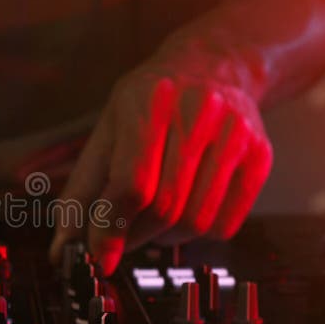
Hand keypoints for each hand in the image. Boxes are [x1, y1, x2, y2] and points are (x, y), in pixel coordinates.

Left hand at [50, 62, 272, 273]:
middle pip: (165, 206)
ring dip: (165, 239)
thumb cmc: (150, 103)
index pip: (132, 183)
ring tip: (151, 224)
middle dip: (135, 237)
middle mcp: (198, 112)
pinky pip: (225, 224)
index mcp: (148, 101)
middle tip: (121, 241)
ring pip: (196, 221)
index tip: (99, 257)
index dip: (112, 229)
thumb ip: (82, 188)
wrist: (214, 66)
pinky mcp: (260, 155)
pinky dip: (197, 235)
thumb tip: (64, 248)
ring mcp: (236, 133)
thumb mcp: (106, 130)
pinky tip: (183, 214)